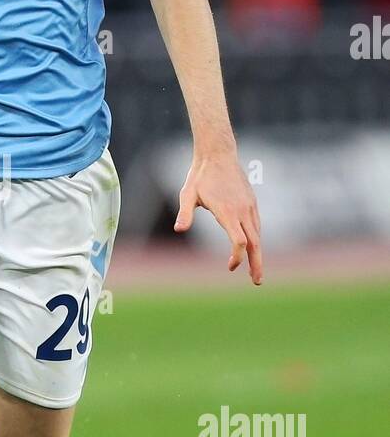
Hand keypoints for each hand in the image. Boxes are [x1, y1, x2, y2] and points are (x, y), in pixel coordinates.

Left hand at [174, 153, 262, 283]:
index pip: (239, 240)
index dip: (237, 257)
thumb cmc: (200, 176)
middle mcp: (243, 210)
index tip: (230, 267)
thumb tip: (179, 229)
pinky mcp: (252, 203)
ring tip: (255, 270)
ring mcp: (249, 206)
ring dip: (257, 253)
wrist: (218, 154)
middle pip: (255, 242)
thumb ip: (185, 213)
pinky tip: (252, 248)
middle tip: (257, 282)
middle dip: (257, 263)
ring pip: (258, 234)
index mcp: (228, 211)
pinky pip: (256, 225)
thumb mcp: (187, 194)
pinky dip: (256, 240)